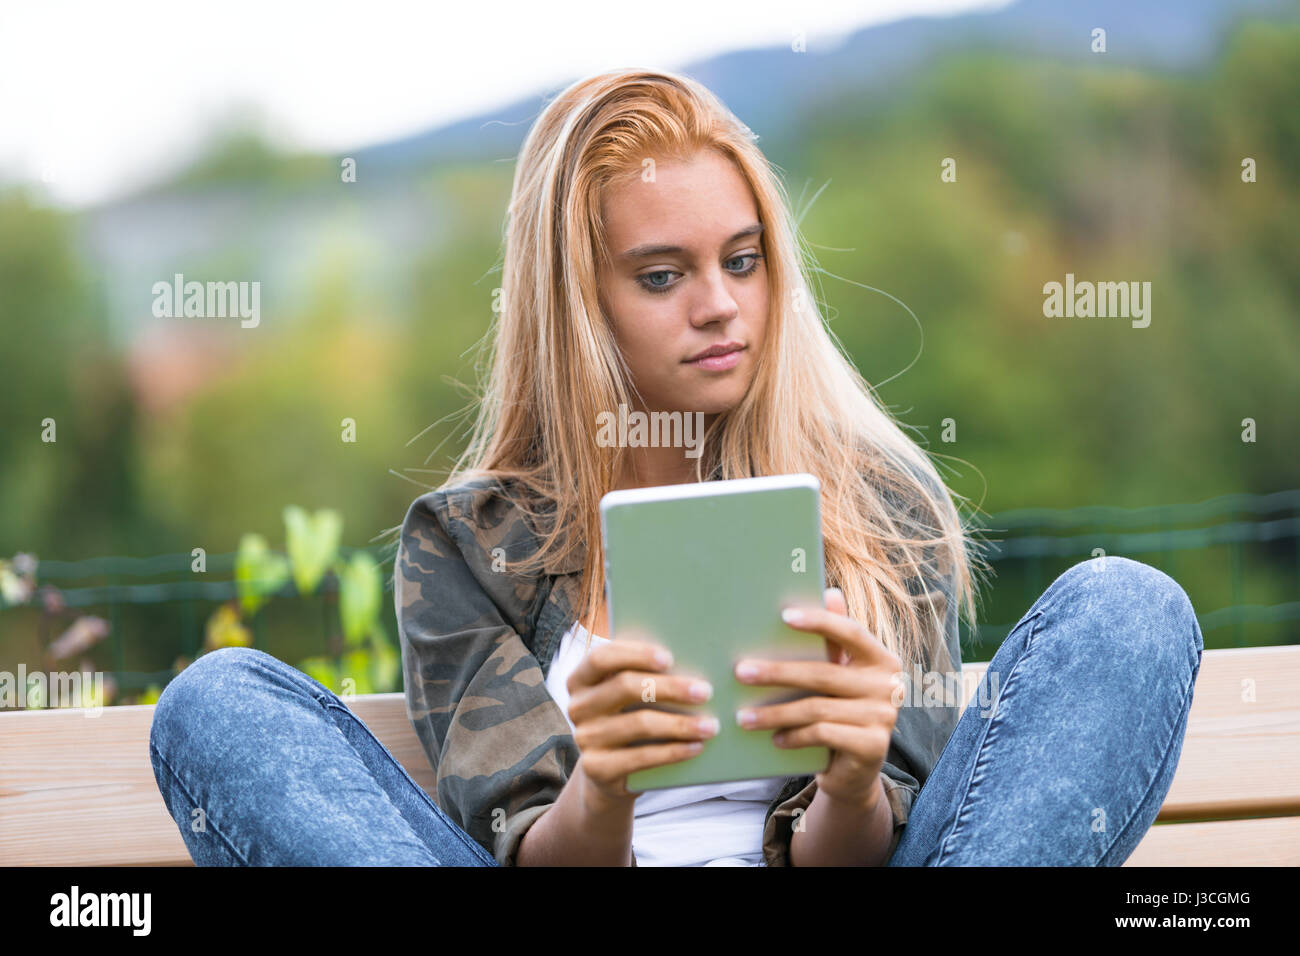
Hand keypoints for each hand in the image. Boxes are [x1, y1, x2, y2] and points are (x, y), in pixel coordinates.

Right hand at [565, 634, 717, 812]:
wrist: (608, 773)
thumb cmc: (628, 719)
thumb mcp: (628, 696)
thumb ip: (645, 675)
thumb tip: (691, 660)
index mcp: (581, 679)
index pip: (601, 657)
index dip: (635, 654)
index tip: (670, 658)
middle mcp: (577, 707)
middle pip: (624, 687)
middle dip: (670, 687)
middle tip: (705, 691)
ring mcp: (585, 738)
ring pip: (638, 723)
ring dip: (680, 724)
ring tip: (710, 725)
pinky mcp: (596, 768)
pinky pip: (641, 757)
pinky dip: (673, 751)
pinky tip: (696, 747)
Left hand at [733, 587, 901, 809]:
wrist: (855, 772)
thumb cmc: (841, 714)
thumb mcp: (838, 677)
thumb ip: (834, 641)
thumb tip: (830, 592)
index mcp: (882, 660)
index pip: (851, 632)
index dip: (819, 622)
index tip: (784, 615)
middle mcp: (889, 686)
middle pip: (823, 673)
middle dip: (777, 672)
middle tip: (741, 672)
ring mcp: (884, 717)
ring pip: (817, 708)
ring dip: (775, 713)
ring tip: (744, 717)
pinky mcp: (873, 746)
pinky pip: (823, 734)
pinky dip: (794, 736)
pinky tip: (775, 739)